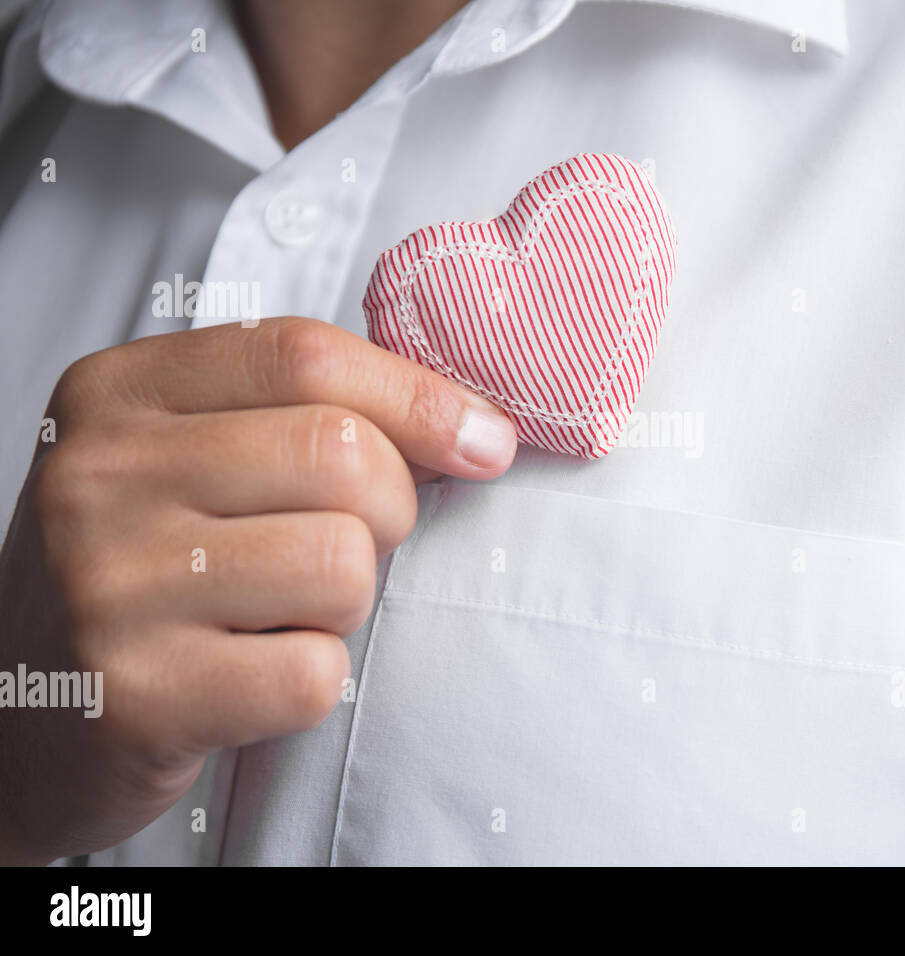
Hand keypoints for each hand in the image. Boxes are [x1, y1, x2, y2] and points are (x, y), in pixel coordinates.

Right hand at [0, 317, 516, 863]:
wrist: (24, 706)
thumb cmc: (148, 566)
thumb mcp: (193, 457)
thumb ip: (308, 415)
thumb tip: (480, 428)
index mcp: (118, 392)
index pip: (307, 356)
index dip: (421, 397)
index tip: (484, 442)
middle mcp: (99, 476)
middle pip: (342, 456)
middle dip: (388, 510)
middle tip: (342, 544)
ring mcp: (108, 586)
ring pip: (342, 565)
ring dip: (345, 602)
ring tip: (278, 612)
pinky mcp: (135, 697)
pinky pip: (313, 674)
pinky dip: (313, 681)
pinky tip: (251, 674)